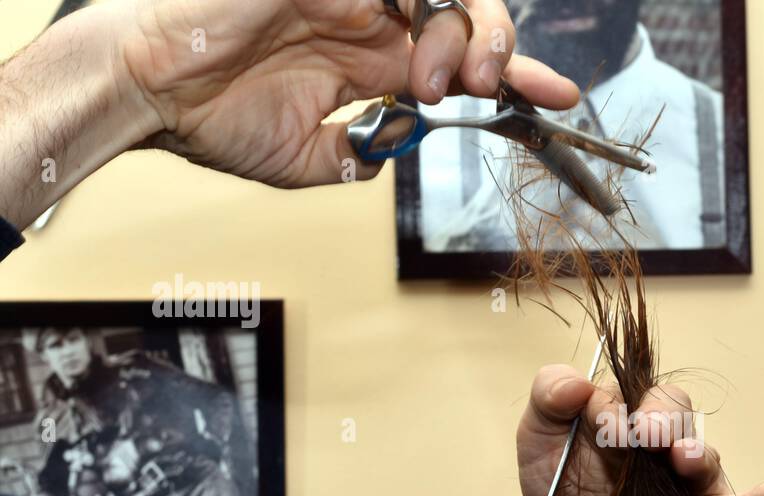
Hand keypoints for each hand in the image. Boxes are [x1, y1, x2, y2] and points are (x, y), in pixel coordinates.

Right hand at [122, 0, 580, 186]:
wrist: (152, 93)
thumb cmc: (215, 123)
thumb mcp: (311, 161)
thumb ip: (365, 153)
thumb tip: (401, 148)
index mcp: (372, 63)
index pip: (462, 62)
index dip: (517, 75)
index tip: (560, 96)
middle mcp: (371, 21)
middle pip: (471, 18)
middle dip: (505, 51)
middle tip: (495, 87)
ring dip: (468, 30)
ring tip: (439, 78)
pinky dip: (428, 0)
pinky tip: (415, 39)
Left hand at [518, 365, 763, 495]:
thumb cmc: (564, 492)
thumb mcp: (537, 440)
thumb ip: (549, 399)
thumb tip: (577, 386)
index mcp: (627, 415)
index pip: (632, 390)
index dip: (616, 402)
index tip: (593, 423)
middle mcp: (665, 444)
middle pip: (674, 411)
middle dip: (658, 418)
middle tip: (639, 438)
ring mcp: (692, 484)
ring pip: (705, 455)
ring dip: (696, 452)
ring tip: (682, 462)